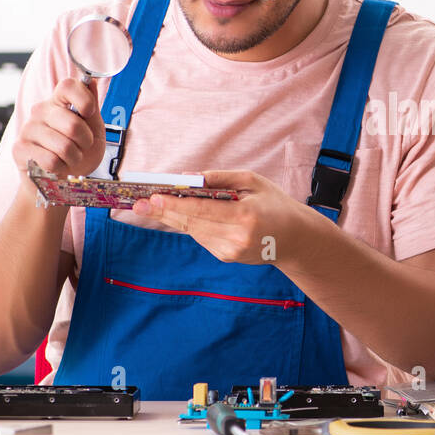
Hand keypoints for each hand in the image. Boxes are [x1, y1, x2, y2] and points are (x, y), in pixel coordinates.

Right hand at [13, 78, 106, 176]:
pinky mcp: (19, 148)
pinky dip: (60, 168)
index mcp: (58, 101)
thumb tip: (92, 81)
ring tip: (70, 157)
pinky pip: (50, 160)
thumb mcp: (92, 128)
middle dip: (86, 141)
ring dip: (74, 157)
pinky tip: (57, 166)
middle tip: (83, 146)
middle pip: (73, 124)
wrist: (61, 179)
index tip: (89, 114)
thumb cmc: (78, 150)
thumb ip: (91, 106)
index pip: (68, 86)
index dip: (84, 99)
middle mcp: (40, 111)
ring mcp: (28, 129)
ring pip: (64, 146)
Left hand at [130, 170, 318, 263]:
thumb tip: (191, 177)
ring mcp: (230, 251)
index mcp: (245, 217)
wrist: (296, 240)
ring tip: (152, 205)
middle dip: (164, 212)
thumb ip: (222, 178)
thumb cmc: (276, 205)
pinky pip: (201, 237)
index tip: (154, 198)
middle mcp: (236, 238)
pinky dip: (191, 224)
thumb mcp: (254, 182)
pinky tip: (181, 215)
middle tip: (138, 203)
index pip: (202, 211)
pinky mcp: (226, 257)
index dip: (176, 205)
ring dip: (173, 218)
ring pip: (193, 231)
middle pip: (191, 223)